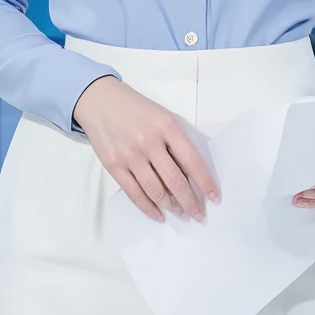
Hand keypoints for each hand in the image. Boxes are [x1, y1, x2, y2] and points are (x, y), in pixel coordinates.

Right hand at [73, 74, 220, 223]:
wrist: (100, 100)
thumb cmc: (136, 109)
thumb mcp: (163, 117)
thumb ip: (177, 142)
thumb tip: (191, 175)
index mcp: (167, 127)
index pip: (192, 162)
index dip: (205, 183)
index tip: (215, 198)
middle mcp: (148, 142)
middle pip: (175, 181)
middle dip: (190, 202)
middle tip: (198, 214)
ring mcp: (129, 155)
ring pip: (155, 191)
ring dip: (171, 206)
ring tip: (180, 212)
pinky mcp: (113, 165)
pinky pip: (134, 194)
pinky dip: (148, 208)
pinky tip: (158, 214)